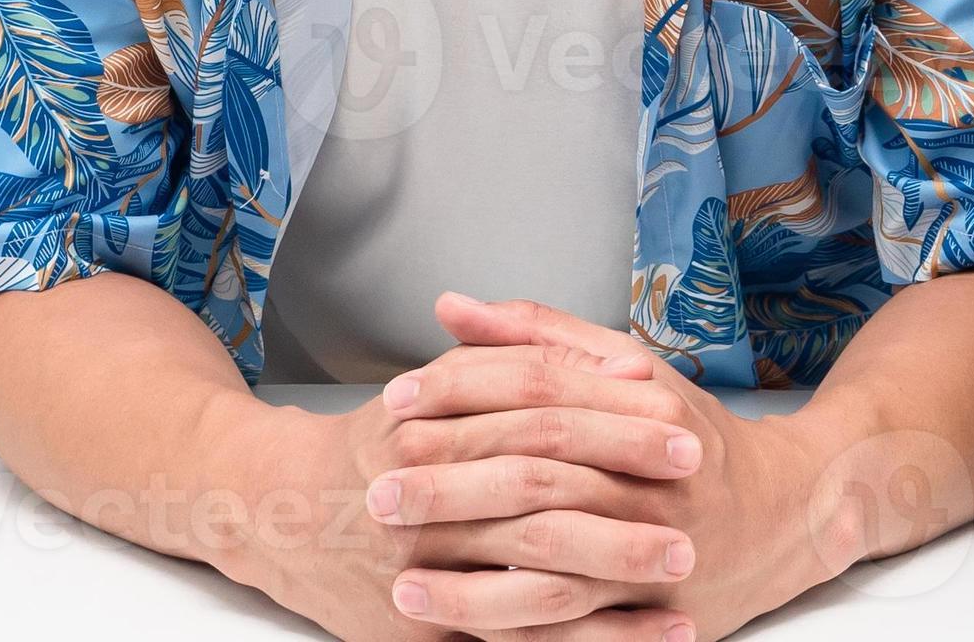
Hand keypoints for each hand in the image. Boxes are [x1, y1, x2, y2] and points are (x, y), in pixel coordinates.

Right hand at [211, 328, 683, 641]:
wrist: (278, 514)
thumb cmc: (378, 445)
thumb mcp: (440, 387)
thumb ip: (518, 360)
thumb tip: (618, 363)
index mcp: (432, 423)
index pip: (537, 409)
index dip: (612, 416)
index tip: (678, 420)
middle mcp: (424, 492)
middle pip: (541, 484)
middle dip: (624, 486)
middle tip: (695, 485)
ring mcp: (426, 564)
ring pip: (533, 567)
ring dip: (615, 567)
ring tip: (685, 561)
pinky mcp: (429, 623)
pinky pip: (522, 636)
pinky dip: (595, 639)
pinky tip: (651, 634)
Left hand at [364, 293, 854, 641]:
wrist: (787, 514)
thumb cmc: (691, 435)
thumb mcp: (627, 367)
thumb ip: (537, 335)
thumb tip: (450, 307)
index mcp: (640, 404)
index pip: (538, 388)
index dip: (461, 391)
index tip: (396, 401)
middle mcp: (648, 475)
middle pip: (537, 473)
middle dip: (450, 484)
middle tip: (378, 491)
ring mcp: (653, 547)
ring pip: (552, 559)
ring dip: (470, 573)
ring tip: (398, 577)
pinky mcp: (653, 610)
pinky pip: (574, 624)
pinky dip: (510, 625)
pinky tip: (453, 622)